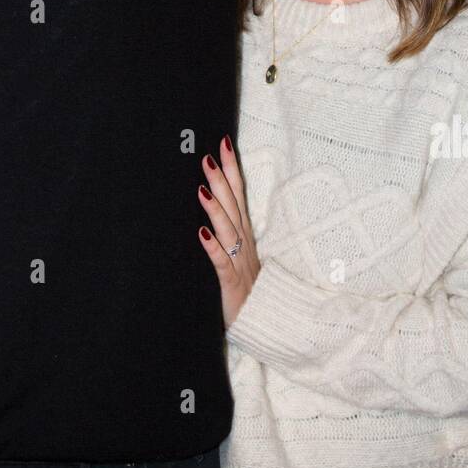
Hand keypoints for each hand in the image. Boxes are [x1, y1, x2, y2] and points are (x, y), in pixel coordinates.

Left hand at [198, 135, 260, 327]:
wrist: (265, 324)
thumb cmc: (247, 290)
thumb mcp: (239, 258)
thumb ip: (228, 235)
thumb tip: (214, 211)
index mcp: (244, 235)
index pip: (238, 195)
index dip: (232, 170)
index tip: (224, 144)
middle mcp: (243, 244)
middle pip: (233, 205)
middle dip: (222, 179)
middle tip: (209, 155)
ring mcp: (239, 262)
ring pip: (227, 230)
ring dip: (215, 208)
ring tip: (202, 188)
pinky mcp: (231, 283)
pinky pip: (221, 263)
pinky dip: (212, 247)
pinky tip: (201, 233)